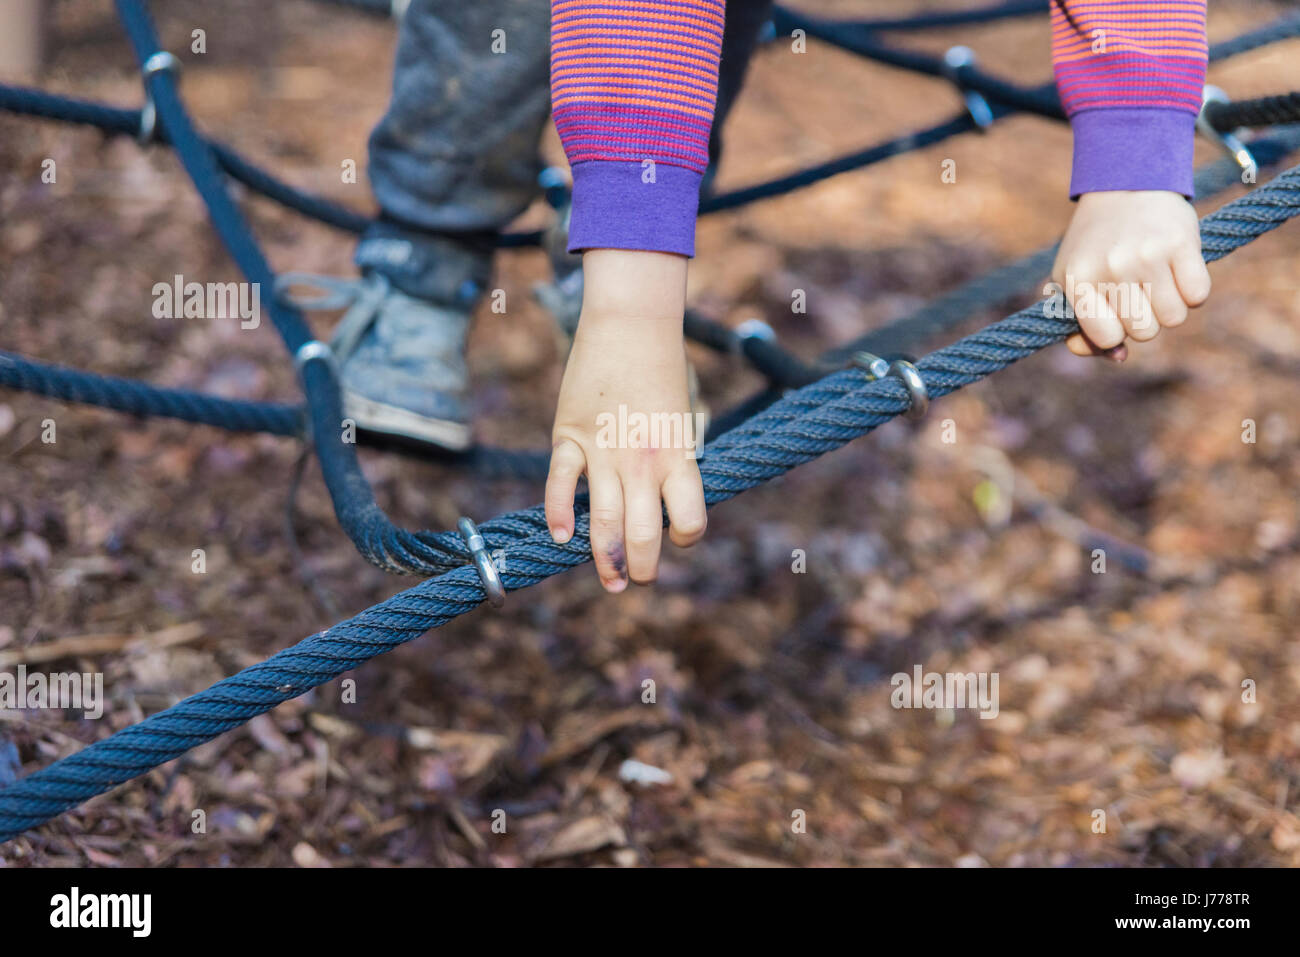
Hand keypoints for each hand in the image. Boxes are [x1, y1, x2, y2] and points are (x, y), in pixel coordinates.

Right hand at [545, 249, 707, 591]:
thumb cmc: (664, 367)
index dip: (687, 536)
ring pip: (603, 521)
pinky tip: (561, 537)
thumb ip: (678, 454)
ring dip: (606, 559)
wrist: (631, 323)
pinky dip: (559, 514)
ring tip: (611, 581)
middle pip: (643, 534)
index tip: (680, 535)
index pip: (689, 519)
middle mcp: (644, 461)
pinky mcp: (570, 436)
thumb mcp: (685, 415)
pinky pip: (561, 484)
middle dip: (641, 567)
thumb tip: (667, 490)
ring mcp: (605, 451)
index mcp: (679, 456)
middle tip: (637, 580)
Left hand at [1052, 190, 1210, 360]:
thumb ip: (1081, 327)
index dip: (1115, 332)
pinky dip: (1193, 290)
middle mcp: (1111, 268)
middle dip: (1144, 319)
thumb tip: (1118, 357)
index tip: (1114, 313)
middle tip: (1137, 291)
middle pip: (1145, 332)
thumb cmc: (1095, 244)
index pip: (1106, 337)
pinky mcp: (1181, 243)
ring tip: (1156, 279)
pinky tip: (1177, 270)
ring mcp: (1147, 255)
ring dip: (1170, 306)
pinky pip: (1199, 295)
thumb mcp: (1072, 280)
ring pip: (1175, 318)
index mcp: (1078, 279)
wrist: (1125, 185)